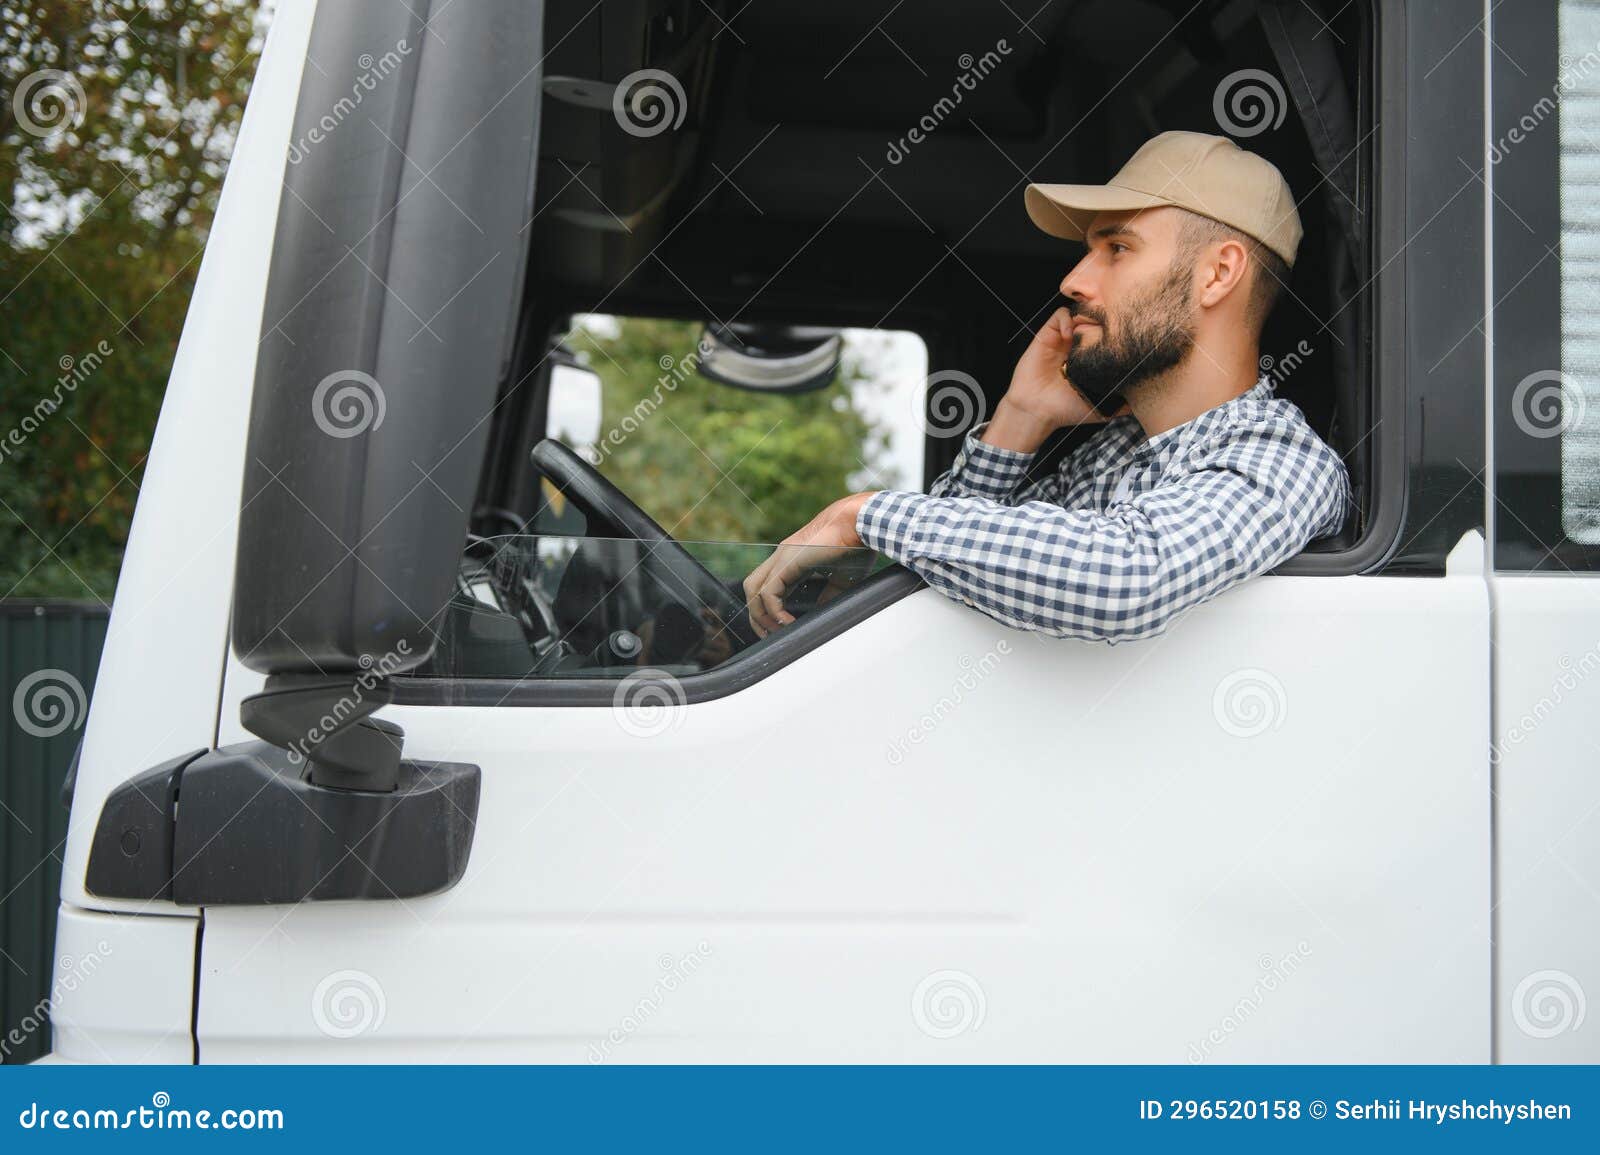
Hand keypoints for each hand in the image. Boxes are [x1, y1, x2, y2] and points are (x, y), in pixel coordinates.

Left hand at [743, 492, 873, 636]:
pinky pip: (769, 592)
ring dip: (761, 615)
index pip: (767, 587)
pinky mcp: (787, 562)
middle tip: (771, 635)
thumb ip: (828, 595)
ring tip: (778, 631)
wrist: (859, 523)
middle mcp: (781, 557)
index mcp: (792, 560)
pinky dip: (774, 611)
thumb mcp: (841, 578)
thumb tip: (823, 614)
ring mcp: (781, 558)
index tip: (780, 628)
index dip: (768, 610)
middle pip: (752, 588)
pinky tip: (788, 622)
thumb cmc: (855, 545)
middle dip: (757, 615)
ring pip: (753, 589)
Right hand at [986, 306, 1126, 451]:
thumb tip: (1148, 402)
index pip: (1111, 335)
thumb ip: (1124, 404)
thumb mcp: (1103, 408)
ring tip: (1090, 331)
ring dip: (1086, 316)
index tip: (1124, 338)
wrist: (1038, 411)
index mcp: (1094, 357)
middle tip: (1110, 329)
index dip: (1118, 332)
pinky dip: (1067, 320)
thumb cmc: (1067, 410)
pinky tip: (1069, 337)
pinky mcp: (1048, 335)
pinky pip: (1060, 315)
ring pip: (1080, 313)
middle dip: (1105, 319)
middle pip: (1098, 319)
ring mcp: (1064, 339)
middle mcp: (1080, 345)